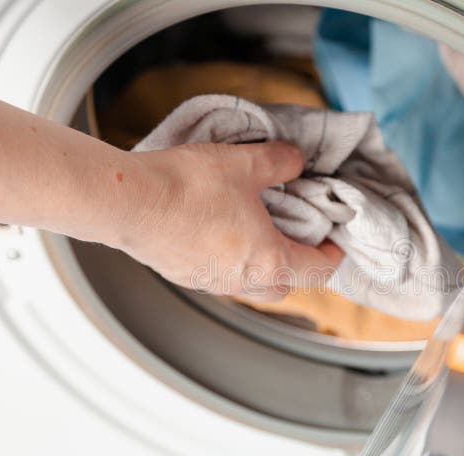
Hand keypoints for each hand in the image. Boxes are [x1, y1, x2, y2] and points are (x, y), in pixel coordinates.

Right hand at [113, 142, 343, 298]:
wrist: (129, 201)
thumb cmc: (189, 187)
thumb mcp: (247, 162)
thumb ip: (281, 161)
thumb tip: (296, 160)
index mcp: (269, 261)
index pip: (318, 270)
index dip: (333, 255)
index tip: (334, 242)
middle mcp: (242, 282)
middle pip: (284, 288)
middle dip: (298, 267)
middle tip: (297, 239)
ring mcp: (210, 283)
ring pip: (249, 286)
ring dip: (261, 266)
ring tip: (257, 232)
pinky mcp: (182, 275)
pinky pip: (219, 277)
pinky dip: (229, 261)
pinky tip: (218, 232)